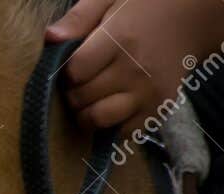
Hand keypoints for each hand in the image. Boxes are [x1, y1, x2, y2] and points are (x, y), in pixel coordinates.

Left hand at [48, 0, 223, 131]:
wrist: (191, 18)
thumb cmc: (144, 7)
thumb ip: (79, 17)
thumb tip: (50, 38)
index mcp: (120, 39)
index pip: (74, 72)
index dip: (66, 73)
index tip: (72, 67)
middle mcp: (135, 70)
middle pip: (81, 98)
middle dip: (72, 93)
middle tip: (82, 82)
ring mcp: (148, 93)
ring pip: (97, 120)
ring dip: (86, 113)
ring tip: (92, 97)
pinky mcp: (157, 110)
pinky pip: (121, 133)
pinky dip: (110, 126)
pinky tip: (112, 106)